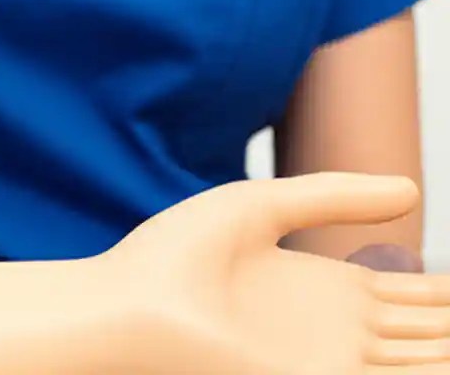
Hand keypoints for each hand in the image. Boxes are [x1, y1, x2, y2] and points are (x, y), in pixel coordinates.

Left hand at [99, 173, 449, 373]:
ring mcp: (331, 363)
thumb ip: (333, 196)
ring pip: (415, 362)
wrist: (126, 303)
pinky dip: (426, 370)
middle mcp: (336, 334)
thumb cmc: (174, 256)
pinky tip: (443, 358)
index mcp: (324, 291)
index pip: (409, 297)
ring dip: (444, 351)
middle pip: (422, 332)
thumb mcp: (262, 207)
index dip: (443, 293)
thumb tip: (410, 187)